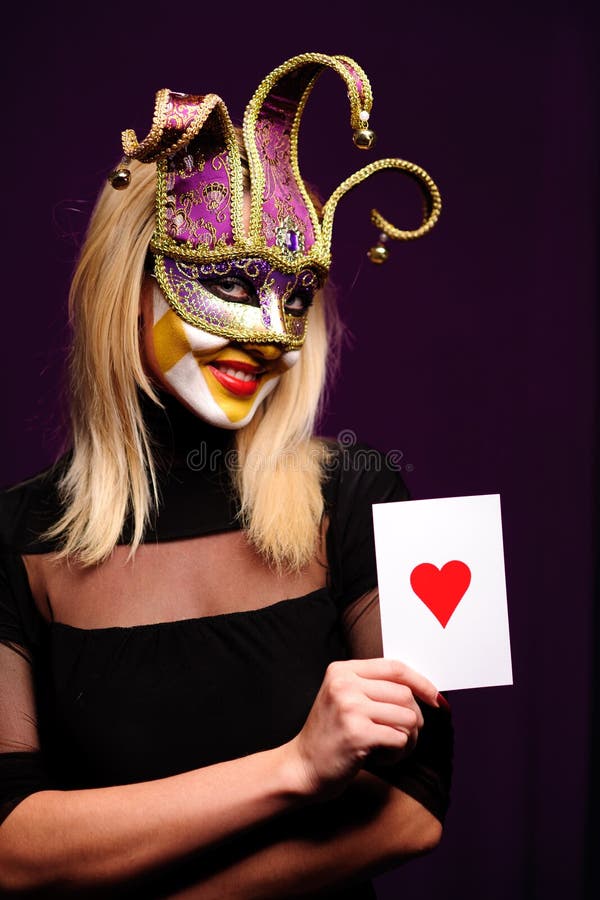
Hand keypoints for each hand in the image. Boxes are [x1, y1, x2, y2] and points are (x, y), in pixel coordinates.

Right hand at [285, 658, 438, 799]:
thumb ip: (375, 688)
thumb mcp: (345, 699)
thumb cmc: (331, 736)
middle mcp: (344, 684)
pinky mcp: (356, 733)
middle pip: (404, 694)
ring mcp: (349, 707)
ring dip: (408, 738)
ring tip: (390, 748)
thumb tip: (426, 690)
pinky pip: (400, 738)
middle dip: (414, 719)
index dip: (421, 682)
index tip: (435, 699)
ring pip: (407, 717)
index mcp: (342, 670)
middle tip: (402, 737)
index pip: (394, 667)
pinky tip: (382, 758)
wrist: (302, 767)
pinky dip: (398, 752)